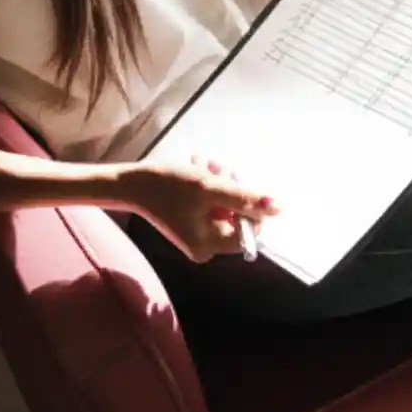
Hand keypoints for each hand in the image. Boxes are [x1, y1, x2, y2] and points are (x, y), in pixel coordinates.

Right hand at [117, 157, 276, 263]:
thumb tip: (279, 209)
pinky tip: (199, 168)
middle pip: (239, 216)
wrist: (132, 182)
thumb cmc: (170, 186)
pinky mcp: (193, 222)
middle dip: (232, 188)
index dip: (249, 204)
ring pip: (227, 204)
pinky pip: (213, 203)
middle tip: (217, 168)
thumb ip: (246, 199)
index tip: (233, 183)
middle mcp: (208, 246)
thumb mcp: (211, 189)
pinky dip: (210, 184)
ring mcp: (200, 234)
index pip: (252, 230)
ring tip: (205, 165)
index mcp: (213, 245)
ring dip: (221, 181)